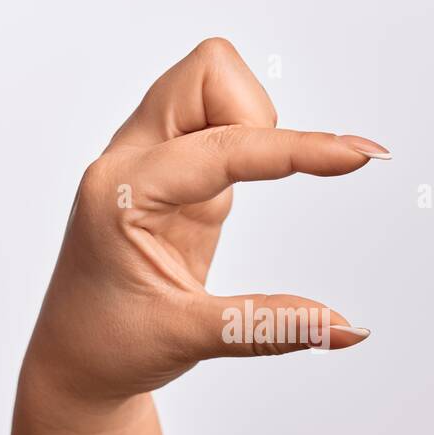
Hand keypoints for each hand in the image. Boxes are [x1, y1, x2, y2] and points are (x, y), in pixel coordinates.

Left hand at [21, 38, 387, 421]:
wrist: (74, 362)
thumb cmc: (112, 346)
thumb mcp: (189, 339)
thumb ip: (270, 326)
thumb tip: (347, 328)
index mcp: (120, 193)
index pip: (223, 147)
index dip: (296, 149)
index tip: (359, 155)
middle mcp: (131, 160)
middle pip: (208, 72)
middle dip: (258, 116)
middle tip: (247, 195)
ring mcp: (152, 159)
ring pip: (214, 84)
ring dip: (252, 126)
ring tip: (231, 202)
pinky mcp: (175, 172)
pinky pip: (221, 122)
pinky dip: (250, 143)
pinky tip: (242, 190)